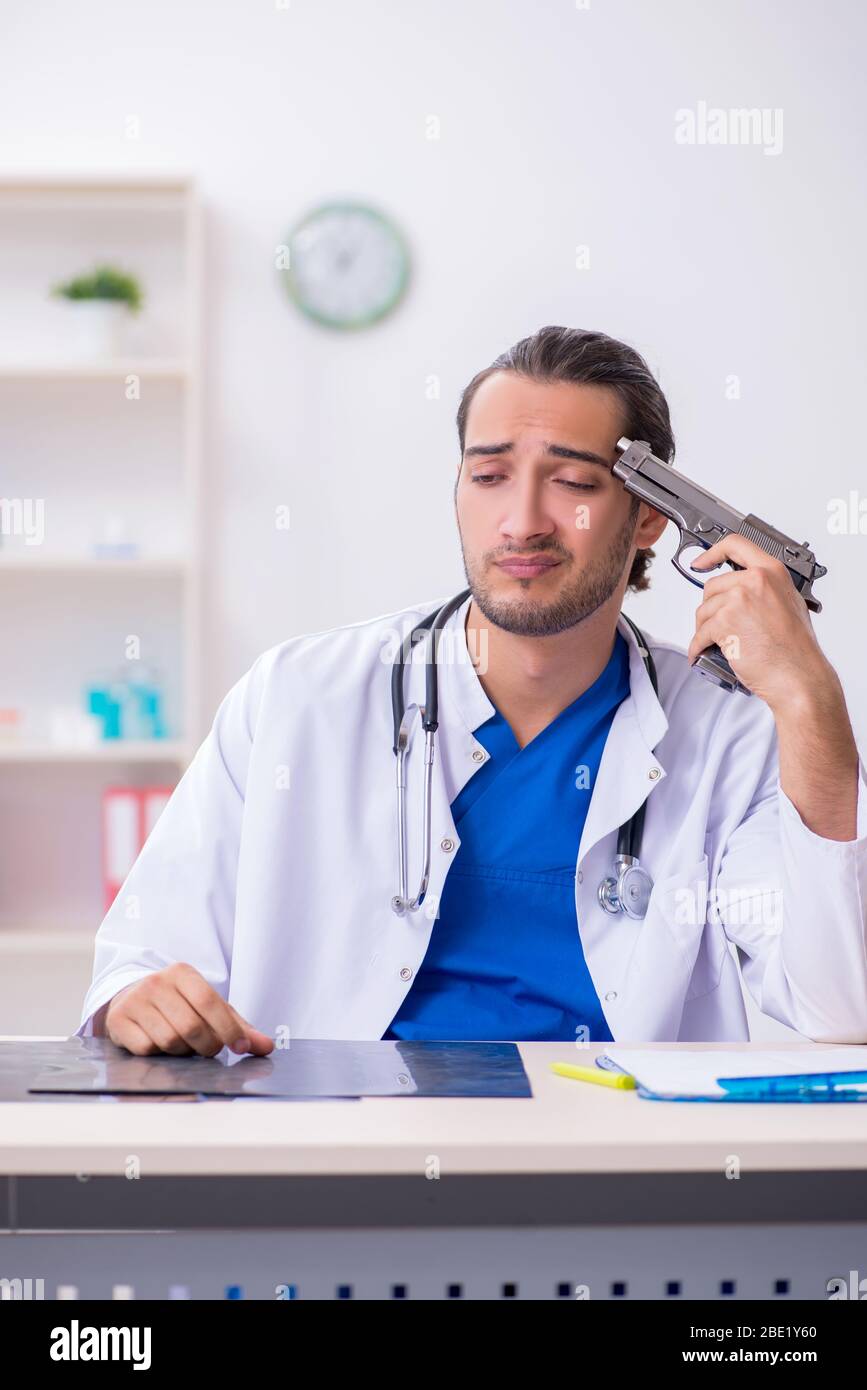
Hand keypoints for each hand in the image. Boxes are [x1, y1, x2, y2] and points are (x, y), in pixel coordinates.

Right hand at [104, 963, 273, 1057]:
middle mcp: (156, 983)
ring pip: (170, 1041)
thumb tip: (266, 1047)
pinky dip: (159, 1053)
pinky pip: (148, 1049)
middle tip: (210, 1049)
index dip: (227, 1027)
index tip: (241, 1047)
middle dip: (207, 1046)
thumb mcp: (208, 1008)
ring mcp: (135, 1001)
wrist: (132, 998)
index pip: (209, 1001)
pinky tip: (160, 1043)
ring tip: (184, 1043)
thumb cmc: (178, 1005)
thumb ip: (238, 1026)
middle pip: (191, 1027)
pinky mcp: (118, 1020)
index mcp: (182, 973)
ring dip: (183, 1051)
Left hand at [687, 533, 832, 710]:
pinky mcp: (724, 622)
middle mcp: (754, 581)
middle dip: (711, 608)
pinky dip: (698, 647)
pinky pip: (700, 633)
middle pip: (712, 586)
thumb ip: (766, 589)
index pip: (736, 545)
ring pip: (704, 611)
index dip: (713, 553)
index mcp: (772, 572)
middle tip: (719, 626)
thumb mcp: (789, 603)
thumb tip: (743, 588)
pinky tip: (703, 653)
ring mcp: (738, 600)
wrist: (798, 675)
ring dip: (705, 629)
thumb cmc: (796, 649)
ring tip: (718, 643)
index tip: (701, 562)